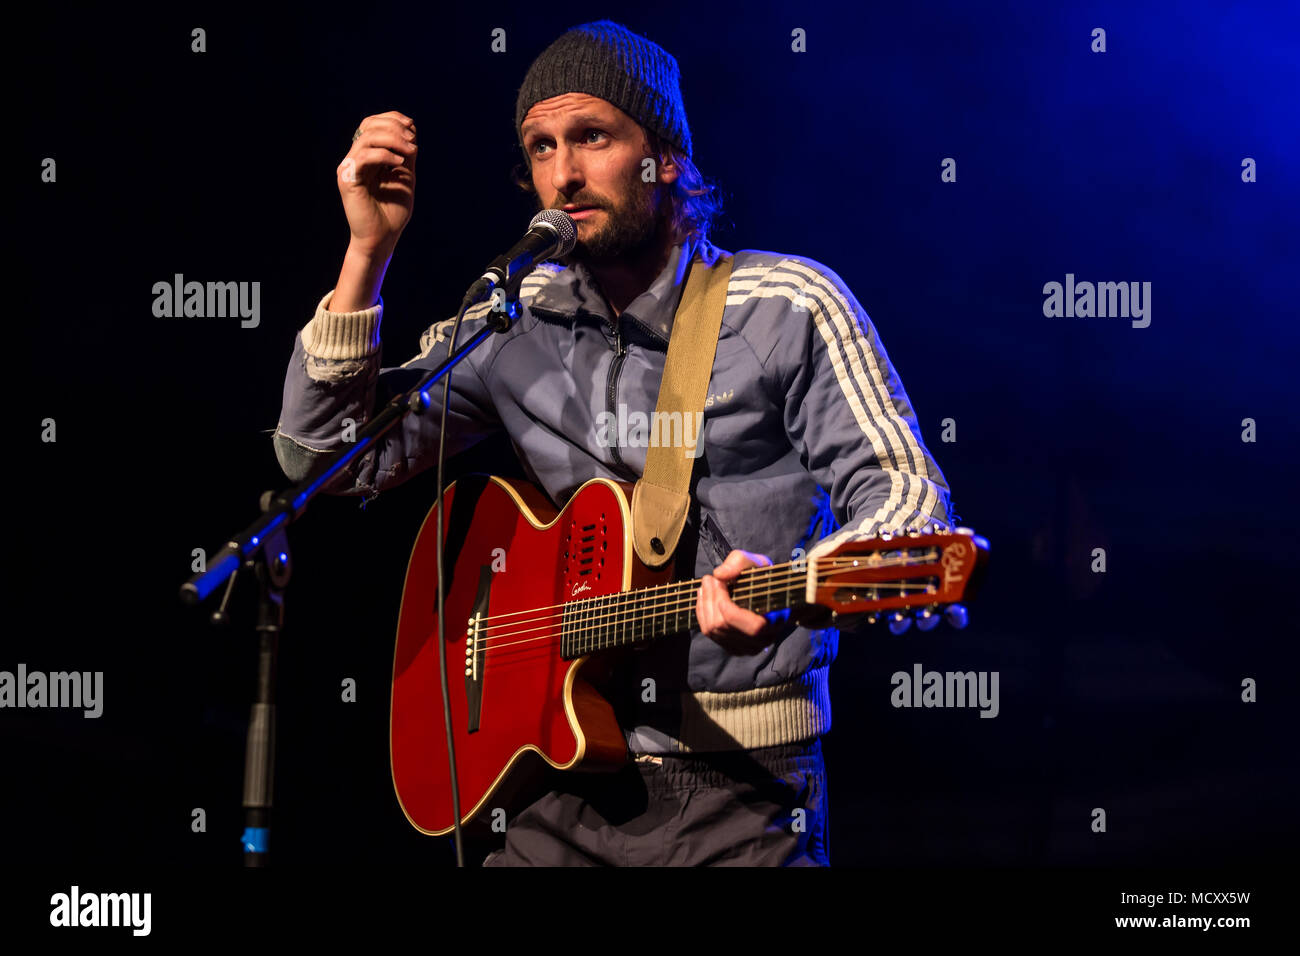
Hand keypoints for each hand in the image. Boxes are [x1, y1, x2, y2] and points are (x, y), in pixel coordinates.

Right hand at [338, 111, 417, 257]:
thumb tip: (411, 128)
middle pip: (369, 126)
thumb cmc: (393, 212)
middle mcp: (355, 159)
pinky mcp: (347, 179)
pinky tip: (399, 163)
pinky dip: (384, 155)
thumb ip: (406, 154)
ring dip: (392, 139)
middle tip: (412, 141)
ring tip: (410, 150)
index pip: (372, 125)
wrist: (382, 238)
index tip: (412, 126)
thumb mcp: (405, 176)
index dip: (391, 119)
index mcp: (367, 156)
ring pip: (366, 137)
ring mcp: (349, 168)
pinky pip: (363, 156)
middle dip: (394, 128)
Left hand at [696, 550, 778, 654]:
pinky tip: (704, 598)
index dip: (727, 605)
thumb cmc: (763, 578)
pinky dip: (702, 614)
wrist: (768, 594)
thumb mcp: (756, 562)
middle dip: (711, 599)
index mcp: (777, 621)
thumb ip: (739, 563)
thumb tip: (719, 575)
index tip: (717, 580)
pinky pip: (710, 634)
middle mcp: (763, 640)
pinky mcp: (734, 648)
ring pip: (713, 630)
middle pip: (724, 626)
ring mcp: (747, 647)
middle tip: (708, 578)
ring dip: (704, 604)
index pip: (752, 626)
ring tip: (705, 586)